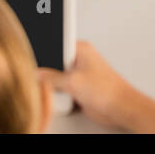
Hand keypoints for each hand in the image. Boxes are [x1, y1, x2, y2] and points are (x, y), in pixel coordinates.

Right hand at [39, 42, 154, 134]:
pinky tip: (61, 98)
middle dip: (48, 72)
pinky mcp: (78, 89)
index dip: (46, 50)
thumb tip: (38, 73)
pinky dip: (59, 94)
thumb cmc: (107, 91)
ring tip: (57, 90)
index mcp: (80, 49)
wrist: (119, 109)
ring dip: (54, 86)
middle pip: (54, 61)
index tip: (35, 54)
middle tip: (46, 79)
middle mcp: (79, 60)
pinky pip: (62, 89)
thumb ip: (52, 77)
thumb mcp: (73, 82)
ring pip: (57, 77)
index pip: (56, 43)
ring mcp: (78, 75)